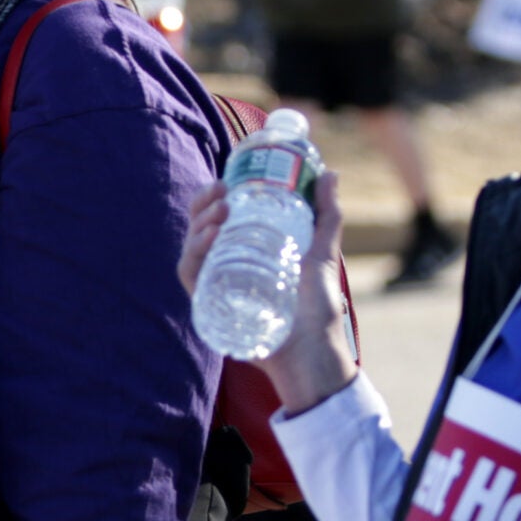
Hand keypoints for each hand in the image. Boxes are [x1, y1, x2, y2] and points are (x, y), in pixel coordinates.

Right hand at [178, 166, 357, 416]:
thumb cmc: (317, 307)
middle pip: (198, 230)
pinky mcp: (211, 307)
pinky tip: (209, 237)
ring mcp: (216, 287)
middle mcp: (225, 268)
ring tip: (219, 210)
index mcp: (244, 252)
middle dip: (201, 205)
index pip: (217, 219)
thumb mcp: (322, 253)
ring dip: (198, 224)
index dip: (211, 197)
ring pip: (191, 249)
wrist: (314, 348)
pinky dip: (194, 254)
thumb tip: (329, 172)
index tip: (225, 180)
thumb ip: (326, 214)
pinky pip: (191, 276)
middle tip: (220, 191)